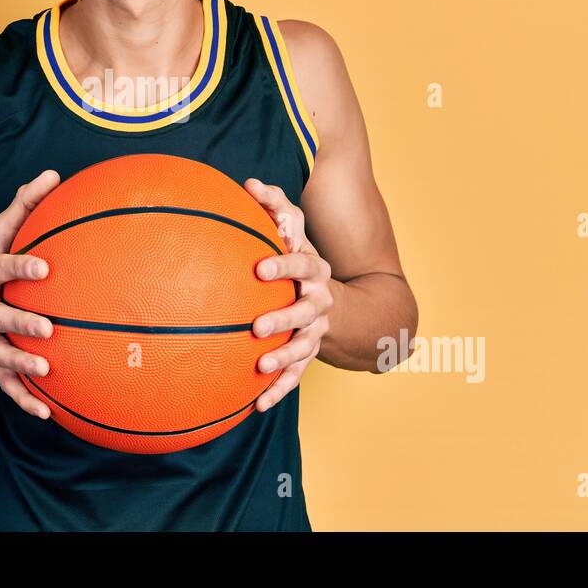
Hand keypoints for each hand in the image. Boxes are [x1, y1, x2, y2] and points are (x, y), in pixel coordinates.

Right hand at [0, 169, 59, 418]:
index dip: (20, 266)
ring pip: (0, 353)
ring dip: (22, 362)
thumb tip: (53, 173)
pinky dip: (25, 399)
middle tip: (48, 328)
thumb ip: (23, 208)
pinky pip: (6, 384)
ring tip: (46, 370)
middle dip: (21, 321)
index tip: (45, 268)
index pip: (1, 265)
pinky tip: (48, 413)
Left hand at [243, 178, 333, 411]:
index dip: (283, 264)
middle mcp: (320, 301)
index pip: (301, 263)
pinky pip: (296, 375)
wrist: (338, 300)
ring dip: (284, 358)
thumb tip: (249, 182)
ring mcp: (317, 331)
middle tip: (257, 327)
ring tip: (260, 366)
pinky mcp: (309, 354)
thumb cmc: (300, 260)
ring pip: (304, 346)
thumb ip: (274, 207)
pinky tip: (256, 405)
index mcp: (314, 270)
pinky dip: (278, 390)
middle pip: (305, 310)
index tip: (260, 267)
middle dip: (283, 318)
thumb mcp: (293, 233)